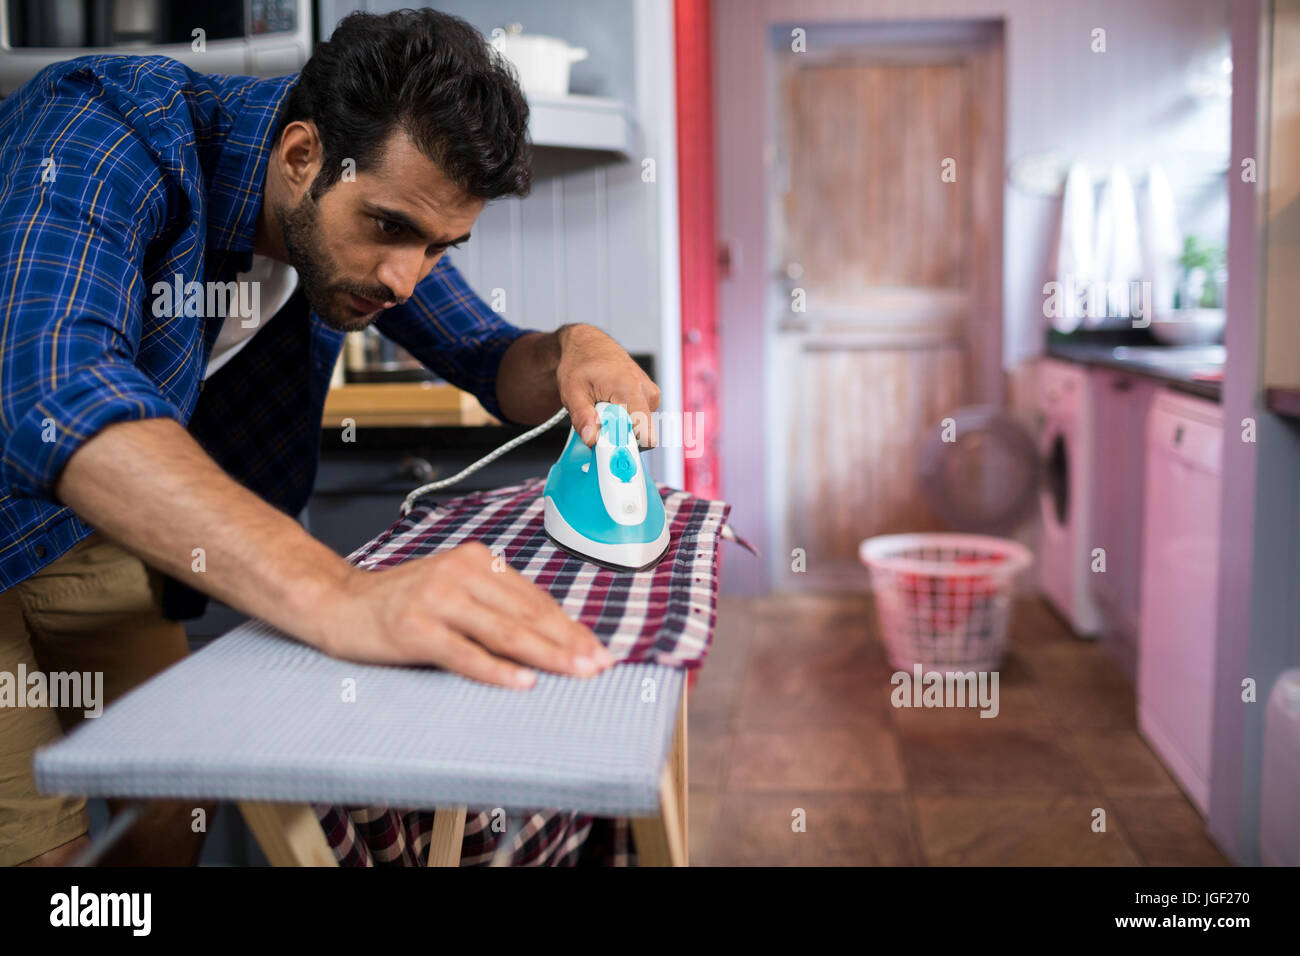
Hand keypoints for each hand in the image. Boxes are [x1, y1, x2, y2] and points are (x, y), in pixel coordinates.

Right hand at [321, 541, 613, 687]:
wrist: (337, 602)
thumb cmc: (401, 602)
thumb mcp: (454, 589)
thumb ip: (495, 603)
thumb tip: (551, 631)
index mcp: (476, 560)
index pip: (534, 598)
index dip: (570, 626)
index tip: (599, 648)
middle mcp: (460, 573)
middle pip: (526, 614)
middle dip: (569, 642)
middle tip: (600, 664)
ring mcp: (436, 599)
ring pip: (504, 631)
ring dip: (545, 655)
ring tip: (576, 672)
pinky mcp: (414, 628)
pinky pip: (464, 653)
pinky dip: (496, 670)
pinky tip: (523, 682)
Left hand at [555, 324, 660, 446]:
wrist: (588, 344)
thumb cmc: (580, 363)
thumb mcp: (572, 392)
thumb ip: (582, 417)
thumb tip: (592, 439)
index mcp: (631, 389)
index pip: (645, 434)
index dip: (626, 445)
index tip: (607, 444)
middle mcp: (646, 391)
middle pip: (641, 434)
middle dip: (618, 435)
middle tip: (598, 420)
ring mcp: (651, 393)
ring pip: (640, 428)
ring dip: (619, 425)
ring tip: (602, 407)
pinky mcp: (650, 396)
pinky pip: (639, 419)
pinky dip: (624, 418)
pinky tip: (611, 404)